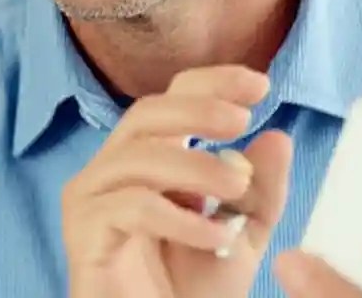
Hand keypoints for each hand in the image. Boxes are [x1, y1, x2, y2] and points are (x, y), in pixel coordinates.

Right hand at [62, 65, 293, 297]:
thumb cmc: (193, 291)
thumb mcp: (243, 235)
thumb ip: (261, 190)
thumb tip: (278, 137)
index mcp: (150, 157)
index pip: (173, 99)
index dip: (213, 83)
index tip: (260, 85)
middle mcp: (115, 168)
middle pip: (147, 113)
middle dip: (196, 110)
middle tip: (241, 121)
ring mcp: (92, 197)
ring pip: (137, 156)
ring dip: (193, 167)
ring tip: (235, 189)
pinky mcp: (82, 233)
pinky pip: (130, 207)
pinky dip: (178, 217)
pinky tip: (215, 236)